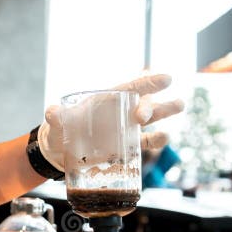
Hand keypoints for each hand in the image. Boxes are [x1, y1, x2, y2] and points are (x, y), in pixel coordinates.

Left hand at [38, 73, 184, 171]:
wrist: (61, 153)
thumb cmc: (60, 131)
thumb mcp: (57, 123)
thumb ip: (56, 117)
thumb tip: (52, 112)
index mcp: (107, 99)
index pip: (131, 87)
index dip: (148, 82)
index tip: (165, 78)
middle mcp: (121, 111)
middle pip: (144, 103)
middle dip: (150, 106)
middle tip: (143, 116)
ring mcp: (126, 128)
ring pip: (152, 118)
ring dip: (166, 111)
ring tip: (180, 104)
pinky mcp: (128, 146)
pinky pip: (146, 142)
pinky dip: (157, 141)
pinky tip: (164, 137)